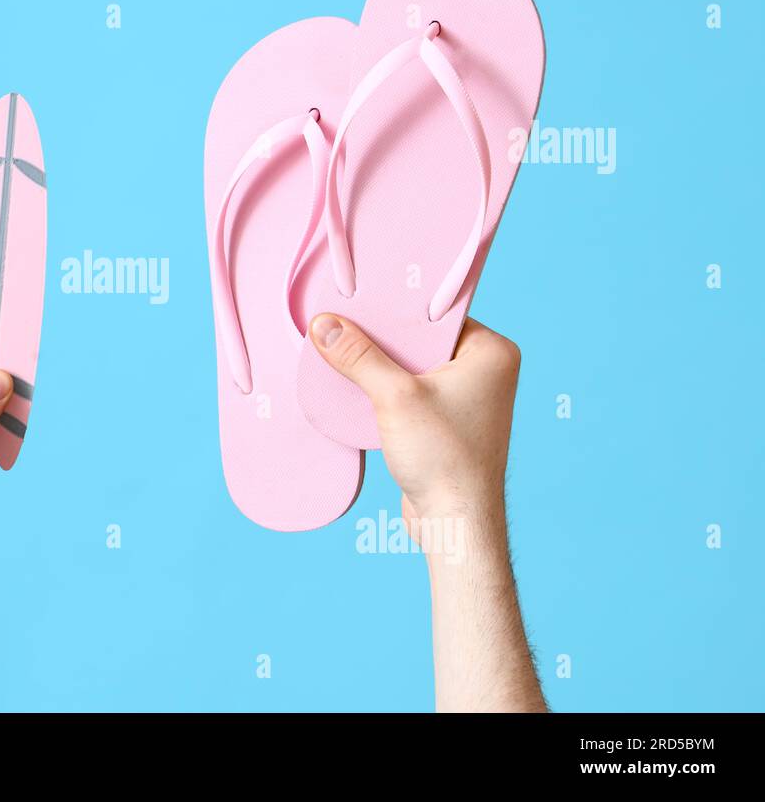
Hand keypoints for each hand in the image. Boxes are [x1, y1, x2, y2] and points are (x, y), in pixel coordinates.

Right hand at [308, 314, 519, 526]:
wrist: (454, 523)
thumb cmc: (444, 459)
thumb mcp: (394, 397)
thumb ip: (358, 357)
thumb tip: (325, 324)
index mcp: (492, 352)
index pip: (436, 312)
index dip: (397, 305)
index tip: (360, 295)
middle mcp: (485, 370)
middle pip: (420, 337)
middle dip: (382, 335)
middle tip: (342, 319)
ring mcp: (465, 397)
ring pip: (411, 365)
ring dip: (378, 364)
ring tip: (340, 348)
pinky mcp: (445, 421)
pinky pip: (409, 390)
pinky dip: (383, 388)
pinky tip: (352, 383)